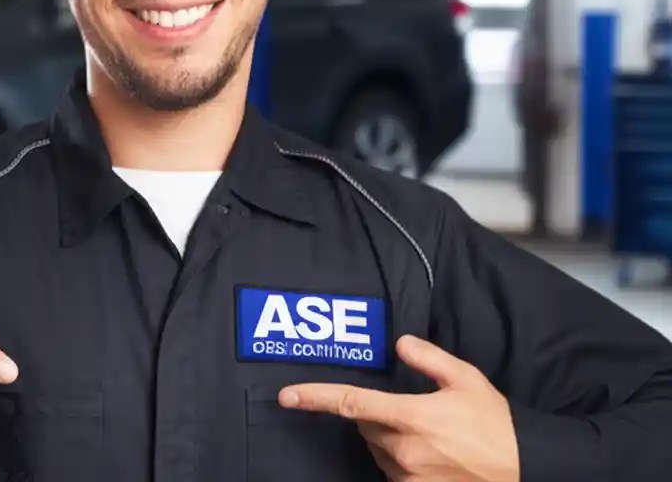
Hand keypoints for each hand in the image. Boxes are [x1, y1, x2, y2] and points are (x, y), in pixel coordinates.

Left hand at [278, 335, 518, 481]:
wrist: (526, 470)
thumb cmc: (496, 424)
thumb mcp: (467, 380)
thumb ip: (429, 358)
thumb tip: (400, 343)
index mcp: (412, 416)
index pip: (352, 404)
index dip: (315, 398)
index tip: (287, 396)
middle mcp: (403, 449)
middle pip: (366, 426)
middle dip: (378, 415)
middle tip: (414, 410)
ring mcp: (408, 476)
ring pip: (378, 450)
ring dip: (390, 439)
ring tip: (432, 436)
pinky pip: (393, 472)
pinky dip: (401, 461)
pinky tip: (431, 455)